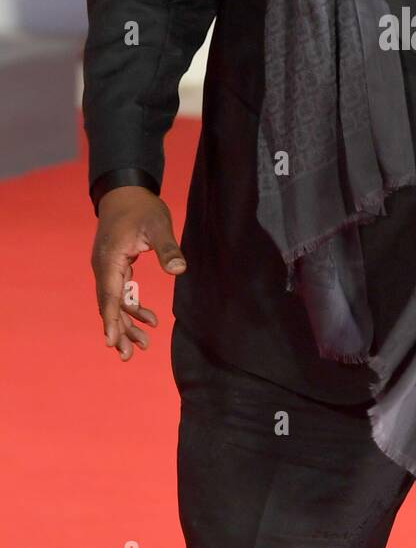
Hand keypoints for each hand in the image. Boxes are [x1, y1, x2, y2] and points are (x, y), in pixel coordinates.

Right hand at [90, 186, 186, 360]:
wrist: (126, 191)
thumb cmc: (142, 207)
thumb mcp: (159, 224)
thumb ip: (168, 248)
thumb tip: (180, 270)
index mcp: (110, 258)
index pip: (109, 294)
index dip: (111, 319)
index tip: (112, 341)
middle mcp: (103, 266)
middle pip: (109, 304)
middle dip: (118, 330)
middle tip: (128, 356)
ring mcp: (107, 267)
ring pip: (114, 302)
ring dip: (127, 323)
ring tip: (143, 346)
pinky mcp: (115, 266)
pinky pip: (120, 293)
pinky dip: (132, 307)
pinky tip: (149, 320)